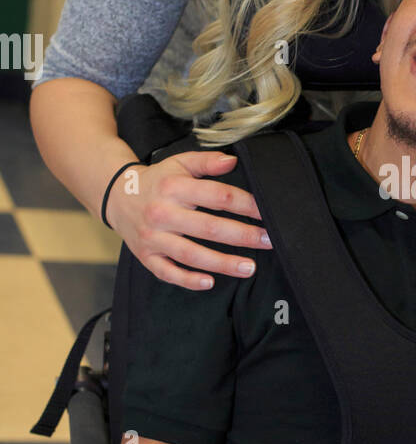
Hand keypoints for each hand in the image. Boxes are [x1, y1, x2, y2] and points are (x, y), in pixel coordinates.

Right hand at [105, 150, 272, 288]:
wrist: (117, 196)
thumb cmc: (158, 181)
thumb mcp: (179, 163)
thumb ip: (206, 161)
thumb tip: (232, 161)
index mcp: (174, 188)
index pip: (217, 196)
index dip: (245, 204)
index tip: (267, 212)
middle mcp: (163, 213)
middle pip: (209, 227)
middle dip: (242, 236)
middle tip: (269, 241)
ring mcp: (153, 237)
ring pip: (191, 254)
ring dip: (222, 263)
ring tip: (249, 267)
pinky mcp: (146, 256)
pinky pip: (167, 272)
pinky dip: (188, 280)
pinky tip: (210, 282)